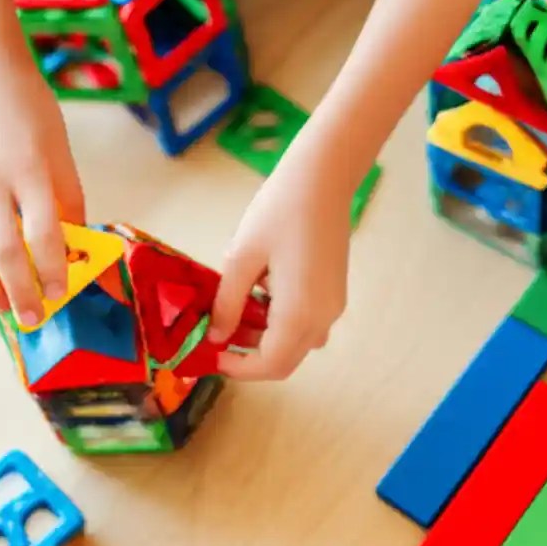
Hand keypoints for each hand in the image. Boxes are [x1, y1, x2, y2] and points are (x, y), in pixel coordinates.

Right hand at [0, 45, 84, 324]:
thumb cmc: (29, 106)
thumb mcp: (59, 149)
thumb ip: (66, 198)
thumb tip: (70, 245)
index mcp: (29, 170)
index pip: (43, 235)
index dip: (53, 270)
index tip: (60, 292)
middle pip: (3, 253)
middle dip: (20, 294)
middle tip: (32, 318)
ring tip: (3, 306)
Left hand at [208, 142, 353, 380]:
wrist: (324, 177)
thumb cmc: (278, 211)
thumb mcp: (241, 258)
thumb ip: (227, 303)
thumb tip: (216, 336)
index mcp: (299, 313)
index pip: (270, 365)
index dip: (238, 368)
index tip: (211, 354)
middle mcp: (323, 317)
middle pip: (285, 360)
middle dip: (249, 356)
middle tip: (218, 336)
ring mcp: (333, 305)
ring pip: (296, 342)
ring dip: (264, 338)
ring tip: (232, 310)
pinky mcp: (334, 292)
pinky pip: (306, 322)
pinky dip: (279, 322)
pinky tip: (258, 293)